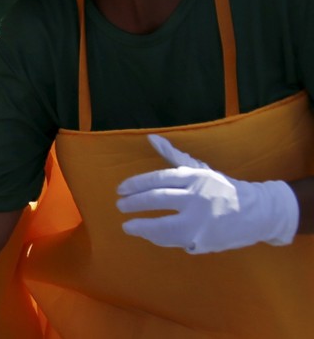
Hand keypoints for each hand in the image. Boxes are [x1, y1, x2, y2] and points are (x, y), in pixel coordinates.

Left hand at [116, 133, 299, 253]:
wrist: (259, 213)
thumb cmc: (223, 189)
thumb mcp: (200, 170)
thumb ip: (173, 156)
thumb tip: (151, 138)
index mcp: (195, 178)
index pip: (158, 179)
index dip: (136, 184)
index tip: (120, 189)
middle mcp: (198, 198)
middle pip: (157, 200)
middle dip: (134, 203)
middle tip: (120, 205)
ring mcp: (201, 222)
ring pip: (164, 226)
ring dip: (142, 227)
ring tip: (128, 225)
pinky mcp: (204, 240)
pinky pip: (175, 240)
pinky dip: (160, 238)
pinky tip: (149, 235)